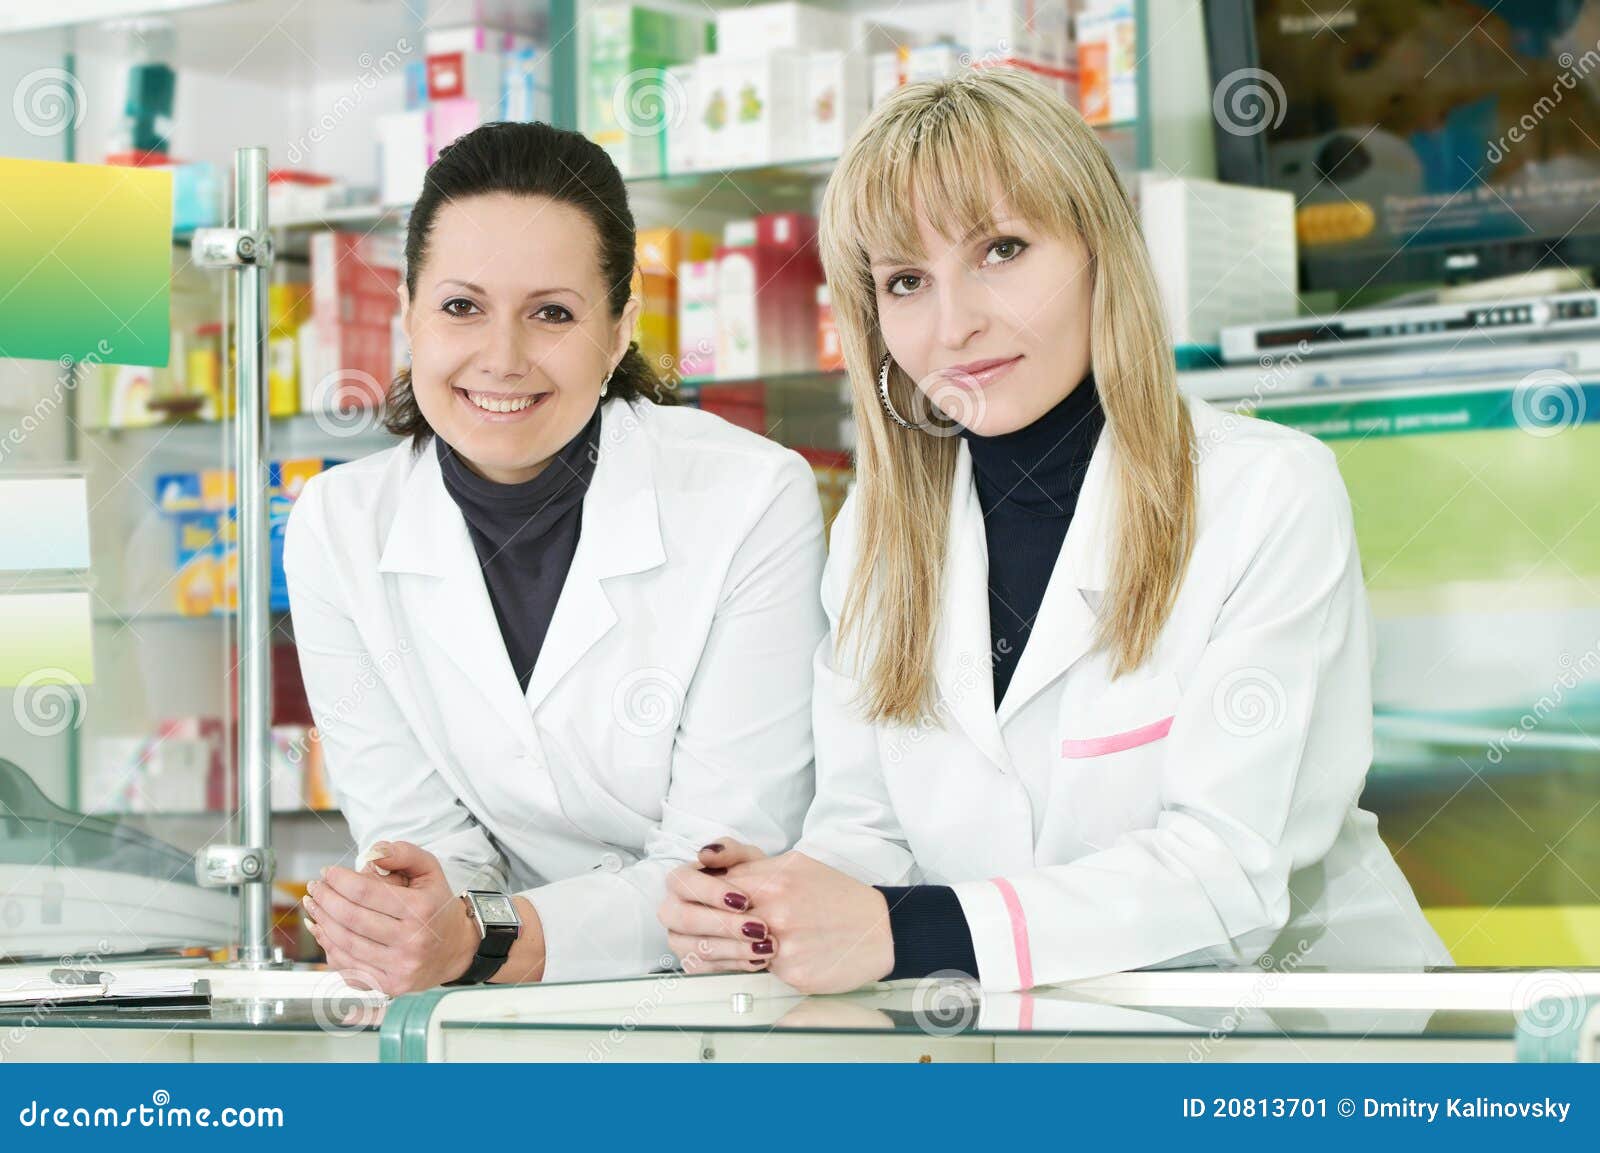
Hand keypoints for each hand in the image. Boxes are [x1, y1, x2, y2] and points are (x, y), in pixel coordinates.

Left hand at [303, 840, 478, 995]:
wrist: (455, 949)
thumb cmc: (437, 906)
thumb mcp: (429, 870)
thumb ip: (402, 853)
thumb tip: (372, 852)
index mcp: (421, 910)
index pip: (365, 893)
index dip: (339, 880)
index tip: (328, 873)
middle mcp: (411, 942)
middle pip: (351, 919)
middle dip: (325, 899)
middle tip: (315, 888)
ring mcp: (399, 968)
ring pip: (345, 944)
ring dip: (322, 923)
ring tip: (313, 906)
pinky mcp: (389, 986)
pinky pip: (348, 967)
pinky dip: (329, 948)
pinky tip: (322, 931)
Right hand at [658, 837, 769, 972]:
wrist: (762, 908)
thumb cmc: (749, 880)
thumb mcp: (747, 860)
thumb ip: (730, 851)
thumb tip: (705, 853)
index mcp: (681, 881)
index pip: (684, 883)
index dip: (711, 892)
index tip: (743, 899)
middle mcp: (672, 910)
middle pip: (686, 919)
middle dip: (724, 925)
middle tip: (758, 927)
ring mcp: (679, 939)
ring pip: (697, 948)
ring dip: (734, 949)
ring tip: (765, 947)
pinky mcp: (691, 962)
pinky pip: (707, 969)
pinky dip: (735, 966)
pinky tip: (758, 961)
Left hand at [725, 851, 893, 994]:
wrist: (880, 929)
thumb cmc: (835, 894)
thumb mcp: (795, 864)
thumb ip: (750, 864)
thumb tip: (708, 864)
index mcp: (773, 882)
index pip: (716, 890)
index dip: (709, 898)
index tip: (712, 904)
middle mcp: (775, 913)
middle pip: (719, 925)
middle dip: (717, 927)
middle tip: (726, 929)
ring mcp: (783, 947)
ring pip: (736, 953)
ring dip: (738, 950)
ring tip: (756, 943)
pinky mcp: (793, 975)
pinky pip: (763, 973)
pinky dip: (767, 967)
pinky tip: (787, 958)